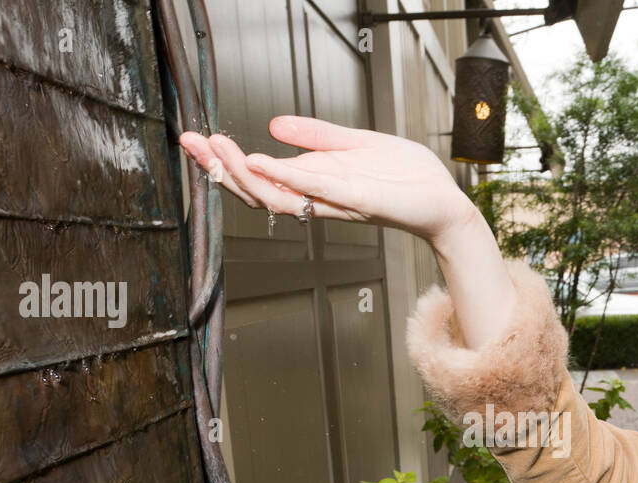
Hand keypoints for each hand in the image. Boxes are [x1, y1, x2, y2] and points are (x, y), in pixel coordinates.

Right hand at [178, 116, 477, 244]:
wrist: (443, 199)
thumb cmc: (405, 178)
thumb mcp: (354, 144)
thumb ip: (316, 136)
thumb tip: (274, 126)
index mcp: (315, 183)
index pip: (259, 176)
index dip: (224, 161)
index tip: (195, 139)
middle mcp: (320, 197)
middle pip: (258, 192)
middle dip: (221, 168)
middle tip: (194, 143)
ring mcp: (337, 200)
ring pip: (280, 196)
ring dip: (246, 174)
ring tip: (220, 151)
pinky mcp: (360, 198)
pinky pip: (317, 189)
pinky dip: (289, 176)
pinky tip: (264, 162)